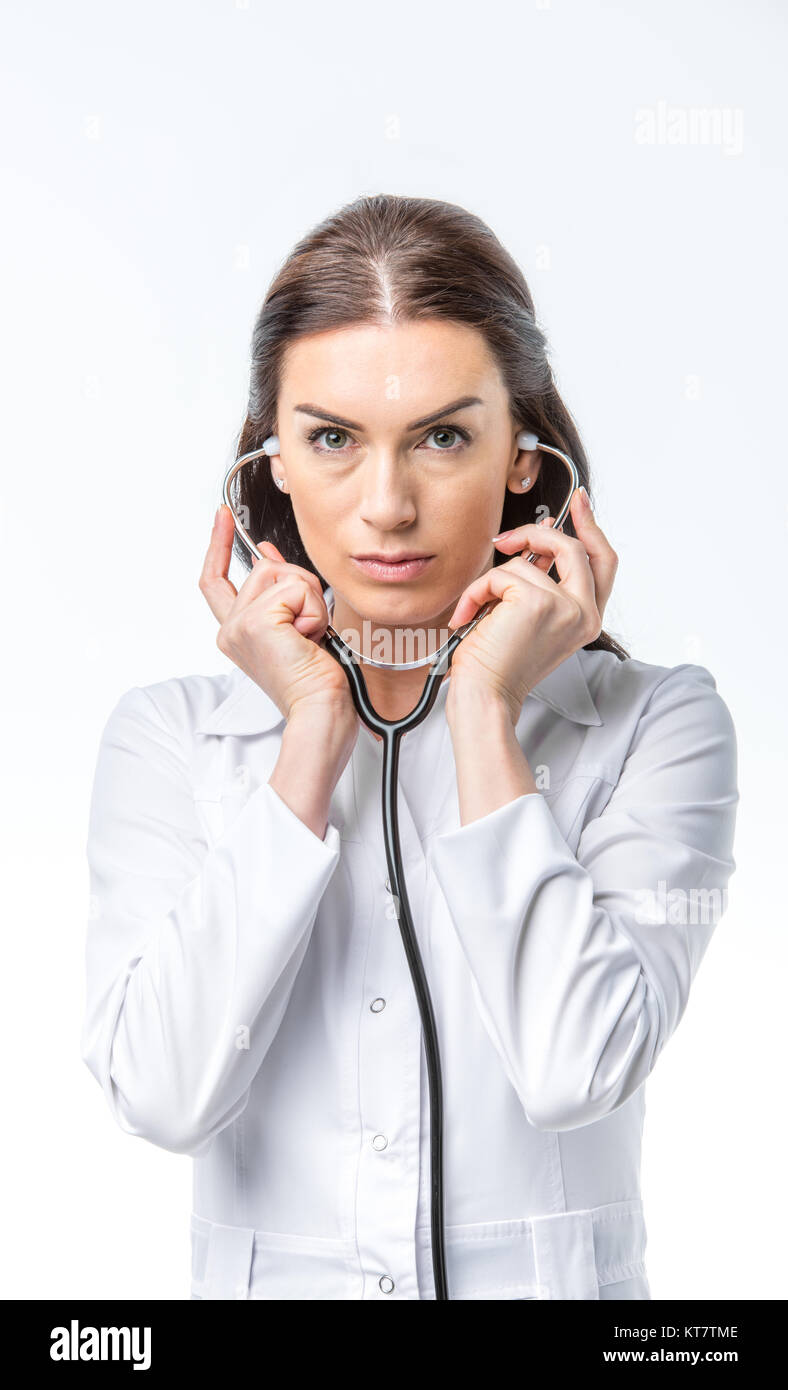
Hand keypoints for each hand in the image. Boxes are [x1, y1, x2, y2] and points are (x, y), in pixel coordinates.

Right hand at [199, 505, 356, 725]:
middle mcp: (230, 629)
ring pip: (282, 573)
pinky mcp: (257, 623)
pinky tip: (310, 639)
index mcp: (235, 632)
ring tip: (309, 636)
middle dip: (301, 587)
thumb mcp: (295, 625)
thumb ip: (278, 590)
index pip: (215, 580)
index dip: (218, 545)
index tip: (223, 516)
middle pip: (265, 567)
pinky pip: (297, 588)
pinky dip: (315, 610)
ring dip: (310, 600)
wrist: (320, 711)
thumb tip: (267, 552)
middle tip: (308, 627)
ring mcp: (240, 626)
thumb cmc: (315, 681)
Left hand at [446, 489, 617, 724]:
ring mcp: (566, 607)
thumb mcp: (529, 616)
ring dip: (491, 581)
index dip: (591, 526)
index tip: (578, 501)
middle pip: (574, 547)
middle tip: (505, 537)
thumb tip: (544, 534)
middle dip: (537, 533)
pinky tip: (468, 616)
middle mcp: (586, 614)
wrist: (484, 696)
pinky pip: (501, 574)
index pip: (603, 561)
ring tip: (477, 610)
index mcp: (588, 618)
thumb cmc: (499, 663)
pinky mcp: (539, 603)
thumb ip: (544, 579)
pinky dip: (477, 591)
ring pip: (526, 562)